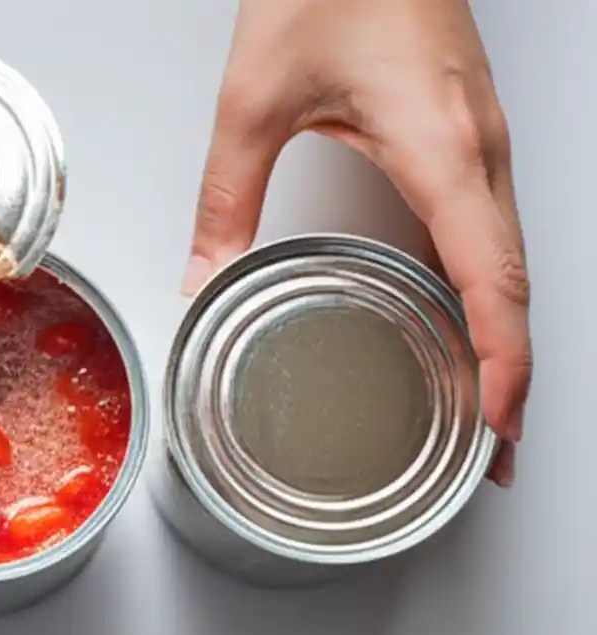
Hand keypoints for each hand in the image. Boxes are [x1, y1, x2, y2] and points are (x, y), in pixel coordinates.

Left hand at [183, 0, 529, 483]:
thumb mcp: (254, 100)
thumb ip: (226, 197)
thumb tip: (201, 276)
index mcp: (440, 146)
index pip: (491, 278)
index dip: (502, 362)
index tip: (497, 428)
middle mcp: (478, 148)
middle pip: (515, 282)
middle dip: (511, 372)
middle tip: (492, 452)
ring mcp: (480, 138)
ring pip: (511, 256)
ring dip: (504, 334)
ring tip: (482, 406)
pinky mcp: (464, 129)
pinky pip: (491, 225)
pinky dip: (487, 287)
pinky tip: (460, 319)